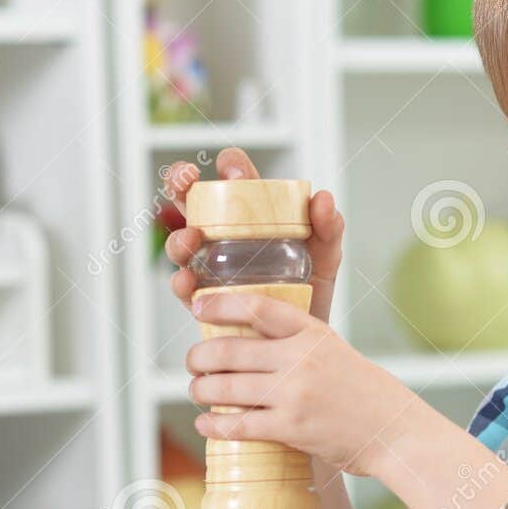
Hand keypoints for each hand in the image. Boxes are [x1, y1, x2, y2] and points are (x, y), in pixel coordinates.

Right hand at [162, 147, 343, 322]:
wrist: (303, 343)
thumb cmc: (311, 293)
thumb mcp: (326, 258)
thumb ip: (329, 229)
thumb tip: (322, 198)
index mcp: (253, 214)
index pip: (236, 178)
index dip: (231, 165)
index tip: (235, 173)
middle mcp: (224, 235)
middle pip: (193, 199)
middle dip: (181, 182)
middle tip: (186, 180)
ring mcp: (209, 266)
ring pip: (181, 243)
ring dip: (179, 237)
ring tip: (190, 239)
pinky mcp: (204, 300)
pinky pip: (184, 288)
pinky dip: (180, 282)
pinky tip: (187, 281)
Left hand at [188, 293, 426, 476]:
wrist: (394, 430)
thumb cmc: (363, 391)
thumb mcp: (333, 351)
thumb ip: (296, 343)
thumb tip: (248, 344)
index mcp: (311, 333)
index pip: (258, 308)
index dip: (220, 304)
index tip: (197, 306)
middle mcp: (301, 358)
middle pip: (229, 351)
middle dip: (199, 358)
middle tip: (192, 363)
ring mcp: (295, 394)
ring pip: (227, 388)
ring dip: (201, 390)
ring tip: (197, 391)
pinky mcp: (292, 428)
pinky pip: (240, 425)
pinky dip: (214, 424)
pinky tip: (205, 423)